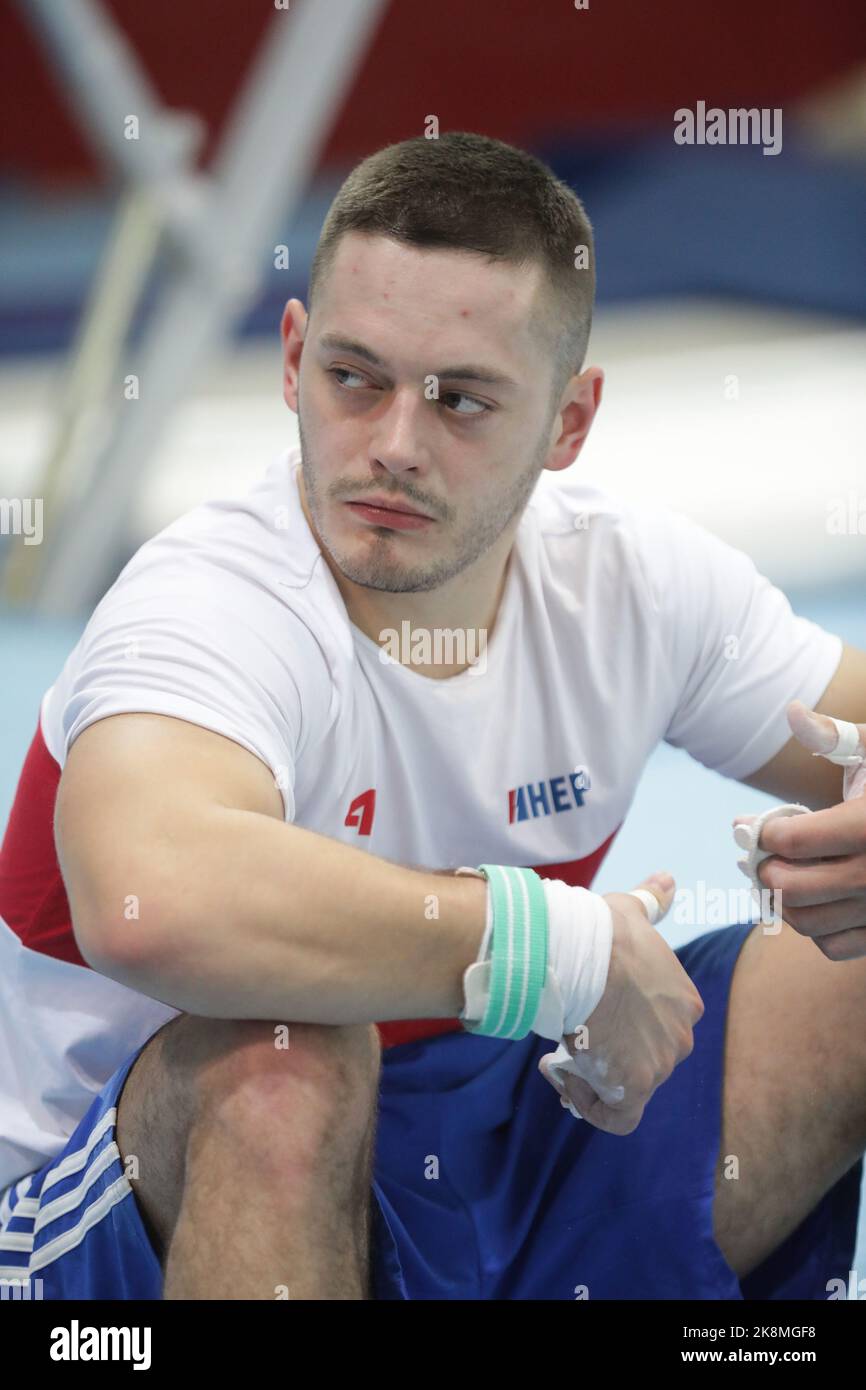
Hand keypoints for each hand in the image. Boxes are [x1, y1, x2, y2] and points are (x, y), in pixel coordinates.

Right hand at [538, 875, 704, 1134]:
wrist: (583, 955)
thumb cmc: (602, 931)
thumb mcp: (633, 912)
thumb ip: (652, 901)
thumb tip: (668, 879)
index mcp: (684, 1001)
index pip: (656, 1028)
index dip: (623, 1028)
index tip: (592, 1014)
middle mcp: (682, 1037)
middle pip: (644, 1060)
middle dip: (609, 1054)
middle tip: (573, 1036)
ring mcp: (661, 1065)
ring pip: (627, 1089)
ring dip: (593, 1076)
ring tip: (560, 1051)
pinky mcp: (635, 1087)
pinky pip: (616, 1116)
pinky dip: (591, 1106)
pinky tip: (564, 1076)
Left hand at [734, 702, 865, 960]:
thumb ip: (836, 736)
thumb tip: (792, 711)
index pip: (793, 840)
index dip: (762, 832)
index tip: (753, 824)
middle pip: (790, 887)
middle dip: (764, 868)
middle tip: (757, 852)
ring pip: (807, 923)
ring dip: (782, 901)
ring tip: (778, 874)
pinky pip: (835, 947)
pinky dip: (814, 929)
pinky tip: (813, 899)